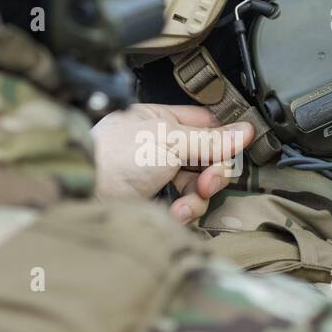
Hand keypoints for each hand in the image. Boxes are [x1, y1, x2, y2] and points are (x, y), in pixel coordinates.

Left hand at [91, 104, 253, 222]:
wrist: (86, 191)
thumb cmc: (115, 155)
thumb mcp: (170, 140)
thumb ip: (210, 140)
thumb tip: (245, 131)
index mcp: (164, 119)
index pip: (208, 125)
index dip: (226, 138)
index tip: (239, 149)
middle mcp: (163, 146)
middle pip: (209, 159)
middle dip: (214, 173)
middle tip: (208, 181)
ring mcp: (160, 175)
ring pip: (199, 186)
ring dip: (199, 196)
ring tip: (187, 201)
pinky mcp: (157, 202)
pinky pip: (185, 207)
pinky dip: (185, 211)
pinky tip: (175, 212)